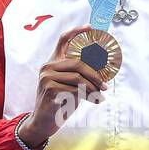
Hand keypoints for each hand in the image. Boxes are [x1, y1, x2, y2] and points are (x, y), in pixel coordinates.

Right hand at [19, 24, 106, 147]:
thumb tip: (101, 71)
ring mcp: (47, 77)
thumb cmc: (58, 102)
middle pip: (77, 63)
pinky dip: (88, 96)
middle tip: (105, 85)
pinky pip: (75, 90)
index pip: (63, 40)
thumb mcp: (69, 86)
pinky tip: (94, 101)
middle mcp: (48, 67)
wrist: (43, 122)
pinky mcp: (50, 89)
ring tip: (100, 96)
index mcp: (53, 62)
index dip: (77, 31)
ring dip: (93, 88)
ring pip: (78, 79)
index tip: (90, 27)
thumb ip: (79, 76)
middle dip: (95, 75)